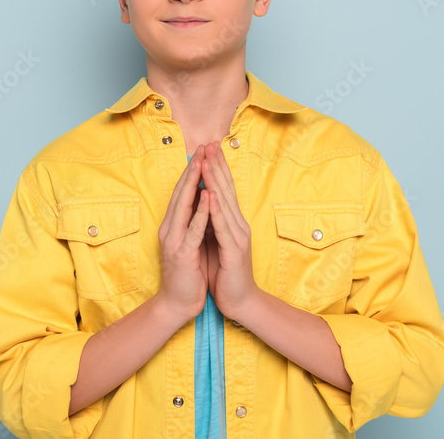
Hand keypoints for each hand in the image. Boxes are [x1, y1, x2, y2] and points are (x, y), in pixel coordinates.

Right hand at [155, 145, 210, 325]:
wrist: (178, 303)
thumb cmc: (188, 273)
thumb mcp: (190, 243)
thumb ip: (193, 223)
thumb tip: (201, 201)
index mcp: (173, 225)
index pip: (183, 193)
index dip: (193, 172)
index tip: (203, 152)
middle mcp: (169, 229)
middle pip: (181, 193)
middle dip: (193, 169)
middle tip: (202, 147)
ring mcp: (174, 240)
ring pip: (184, 206)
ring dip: (194, 183)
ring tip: (203, 163)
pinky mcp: (182, 254)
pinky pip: (193, 229)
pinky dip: (200, 212)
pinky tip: (207, 197)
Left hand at [199, 142, 260, 321]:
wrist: (239, 301)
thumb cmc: (226, 272)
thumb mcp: (216, 242)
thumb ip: (212, 223)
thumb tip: (203, 202)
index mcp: (233, 222)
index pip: (224, 190)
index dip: (217, 168)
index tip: (208, 148)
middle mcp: (238, 224)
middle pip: (226, 190)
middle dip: (217, 166)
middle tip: (210, 143)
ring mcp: (238, 236)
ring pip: (224, 203)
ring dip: (215, 181)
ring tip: (207, 160)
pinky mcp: (234, 250)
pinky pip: (222, 226)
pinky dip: (215, 209)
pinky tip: (210, 194)